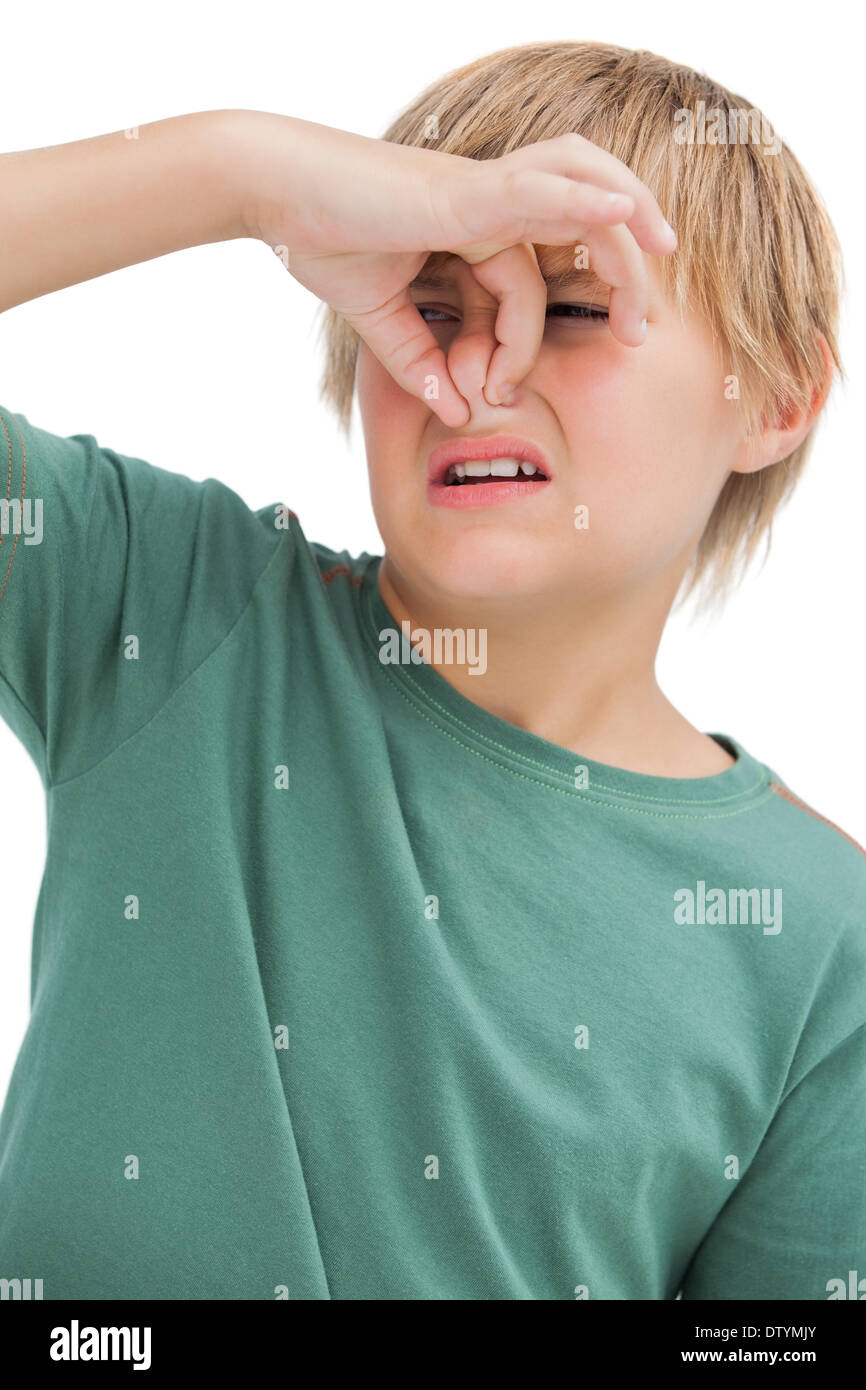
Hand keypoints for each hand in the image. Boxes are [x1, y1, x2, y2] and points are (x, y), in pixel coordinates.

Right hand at [243, 115, 676, 425]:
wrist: (277, 195)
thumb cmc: (323, 239)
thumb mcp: (380, 319)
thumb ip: (418, 361)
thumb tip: (453, 410)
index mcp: (472, 234)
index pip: (526, 292)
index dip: (522, 347)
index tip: (492, 392)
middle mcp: (489, 207)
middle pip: (579, 232)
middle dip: (622, 275)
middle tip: (642, 331)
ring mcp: (482, 192)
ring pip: (580, 200)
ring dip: (628, 224)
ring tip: (664, 251)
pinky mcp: (468, 191)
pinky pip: (545, 188)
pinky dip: (589, 195)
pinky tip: (625, 207)